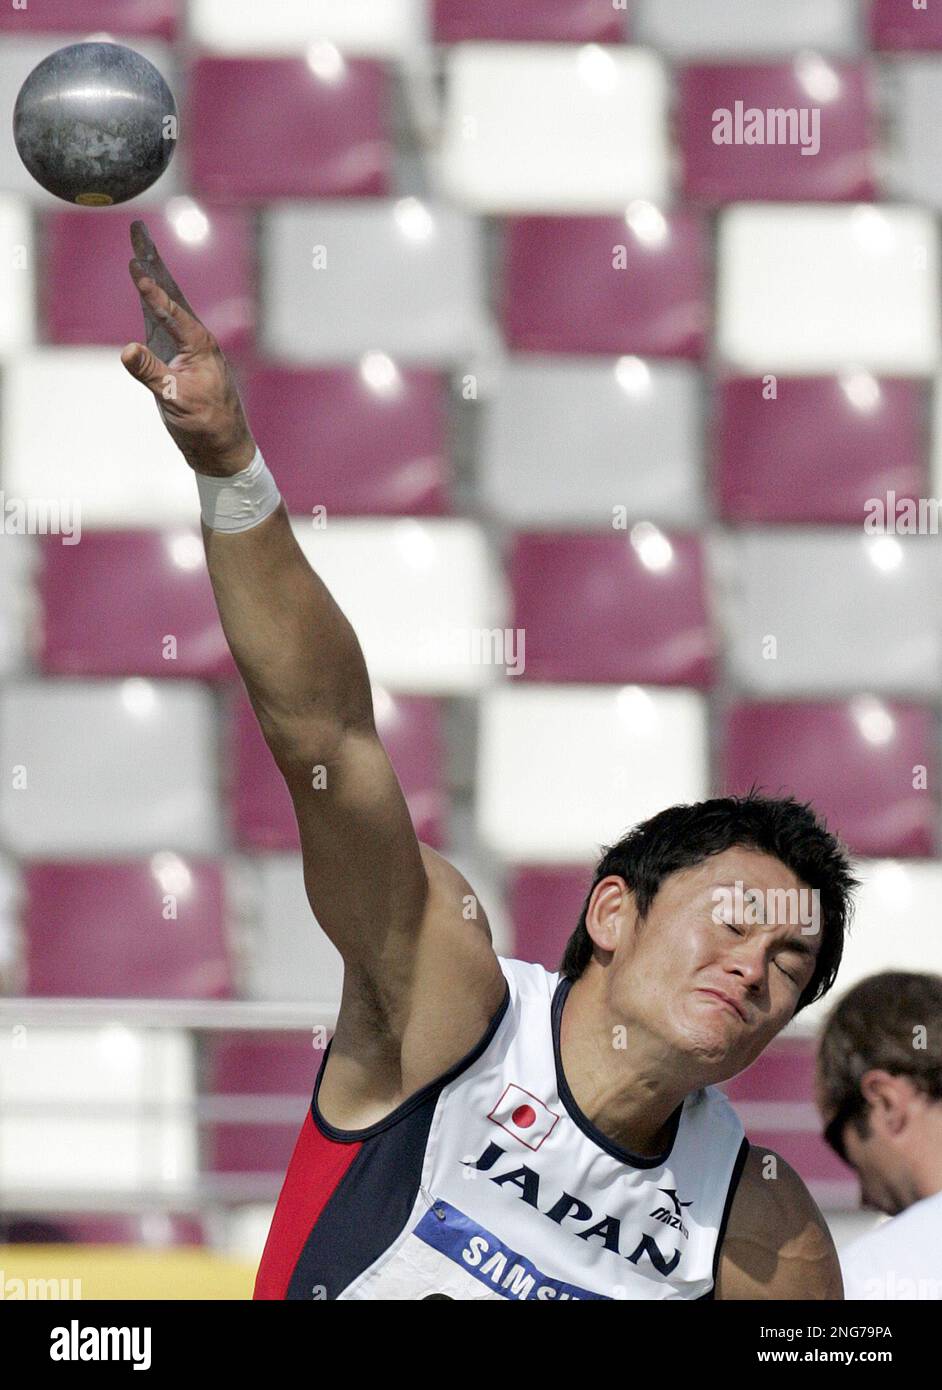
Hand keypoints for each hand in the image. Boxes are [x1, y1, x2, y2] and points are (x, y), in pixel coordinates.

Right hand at [120, 220, 255, 475]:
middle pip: (171, 293)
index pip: (171, 310)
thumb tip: (128, 351)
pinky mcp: (179, 360)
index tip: (135, 265)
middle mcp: (196, 340)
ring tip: (138, 250)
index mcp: (200, 345)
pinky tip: (146, 291)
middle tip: (137, 231)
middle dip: (153, 262)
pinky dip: (153, 303)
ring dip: (153, 277)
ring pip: (167, 305)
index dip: (151, 288)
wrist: (223, 447)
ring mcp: (187, 349)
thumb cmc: (206, 424)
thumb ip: (152, 373)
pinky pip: (164, 323)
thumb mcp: (177, 399)